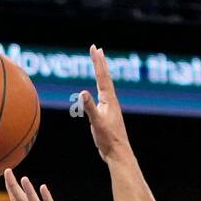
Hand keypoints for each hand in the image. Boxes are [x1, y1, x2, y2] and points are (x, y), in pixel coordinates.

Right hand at [79, 45, 130, 162]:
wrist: (118, 153)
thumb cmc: (108, 139)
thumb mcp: (96, 123)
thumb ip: (89, 107)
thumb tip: (82, 93)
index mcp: (108, 100)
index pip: (102, 76)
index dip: (97, 62)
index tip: (94, 48)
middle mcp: (111, 101)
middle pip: (105, 78)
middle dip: (100, 63)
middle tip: (97, 49)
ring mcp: (110, 108)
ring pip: (106, 86)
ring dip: (102, 74)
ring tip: (100, 65)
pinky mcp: (108, 115)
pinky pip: (104, 96)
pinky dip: (101, 88)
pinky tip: (100, 91)